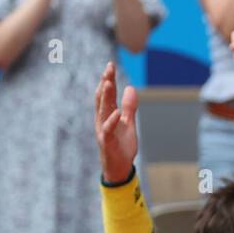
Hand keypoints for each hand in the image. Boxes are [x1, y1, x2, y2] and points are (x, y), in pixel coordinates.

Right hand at [94, 61, 138, 182]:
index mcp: (107, 114)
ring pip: (103, 111)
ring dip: (106, 97)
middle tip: (108, 68)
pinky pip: (108, 129)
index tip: (110, 65)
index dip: (108, 80)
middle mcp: (102, 120)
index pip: (106, 94)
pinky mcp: (107, 141)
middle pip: (103, 98)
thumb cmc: (122, 145)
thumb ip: (129, 107)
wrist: (119, 167)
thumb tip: (131, 88)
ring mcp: (103, 130)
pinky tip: (117, 112)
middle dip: (105, 83)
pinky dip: (112, 121)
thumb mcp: (129, 123)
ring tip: (109, 82)